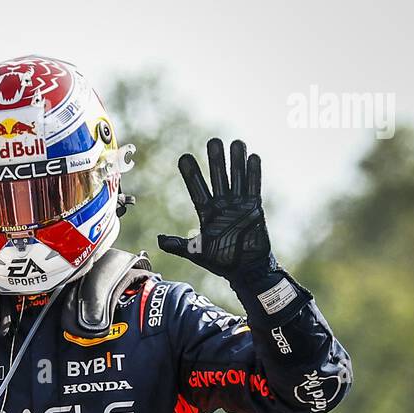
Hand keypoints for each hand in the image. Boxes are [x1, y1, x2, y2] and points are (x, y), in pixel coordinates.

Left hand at [158, 138, 270, 277]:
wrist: (245, 270)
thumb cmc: (221, 262)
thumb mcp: (196, 253)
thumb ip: (179, 245)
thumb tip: (159, 240)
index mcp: (207, 213)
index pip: (197, 189)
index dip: (191, 175)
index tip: (184, 158)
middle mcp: (222, 205)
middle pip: (218, 178)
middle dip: (215, 161)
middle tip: (213, 142)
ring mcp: (238, 205)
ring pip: (236, 178)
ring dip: (236, 162)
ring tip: (235, 143)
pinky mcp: (254, 208)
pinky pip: (254, 188)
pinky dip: (254, 174)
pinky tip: (253, 158)